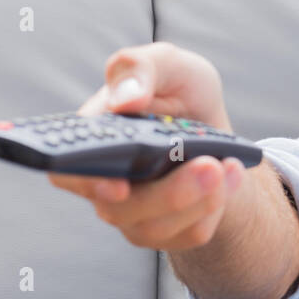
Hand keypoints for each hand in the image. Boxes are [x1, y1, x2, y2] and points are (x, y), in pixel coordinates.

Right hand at [47, 42, 251, 250]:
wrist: (217, 132)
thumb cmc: (181, 93)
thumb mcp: (170, 64)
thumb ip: (141, 68)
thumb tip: (125, 98)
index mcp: (93, 139)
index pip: (66, 171)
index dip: (85, 182)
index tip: (119, 185)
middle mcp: (105, 181)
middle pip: (119, 209)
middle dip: (169, 192)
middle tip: (208, 166)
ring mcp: (134, 211)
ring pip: (156, 226)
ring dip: (198, 198)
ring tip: (226, 166)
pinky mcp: (167, 230)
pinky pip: (188, 233)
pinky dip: (216, 205)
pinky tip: (231, 175)